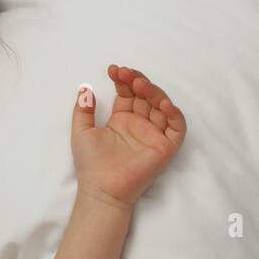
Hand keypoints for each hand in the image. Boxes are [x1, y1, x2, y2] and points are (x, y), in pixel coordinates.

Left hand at [70, 65, 187, 210]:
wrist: (101, 189)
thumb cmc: (91, 164)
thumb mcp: (81, 131)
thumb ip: (83, 110)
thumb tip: (84, 88)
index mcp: (122, 120)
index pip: (129, 94)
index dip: (123, 80)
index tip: (113, 70)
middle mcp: (140, 125)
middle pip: (146, 96)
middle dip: (137, 81)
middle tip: (125, 74)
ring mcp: (154, 135)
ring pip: (162, 106)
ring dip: (153, 92)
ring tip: (139, 83)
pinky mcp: (165, 147)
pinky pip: (176, 127)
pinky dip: (174, 113)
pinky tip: (162, 102)